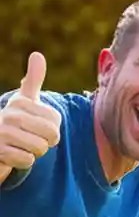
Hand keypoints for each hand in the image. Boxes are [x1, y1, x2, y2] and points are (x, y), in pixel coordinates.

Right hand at [0, 52, 61, 180]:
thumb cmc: (13, 121)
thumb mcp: (23, 100)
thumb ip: (32, 80)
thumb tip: (37, 54)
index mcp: (20, 103)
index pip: (56, 121)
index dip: (52, 128)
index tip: (36, 126)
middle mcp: (9, 115)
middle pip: (51, 135)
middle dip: (45, 142)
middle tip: (30, 139)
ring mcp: (2, 133)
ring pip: (40, 149)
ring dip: (34, 153)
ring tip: (21, 146)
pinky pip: (27, 160)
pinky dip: (23, 162)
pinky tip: (13, 155)